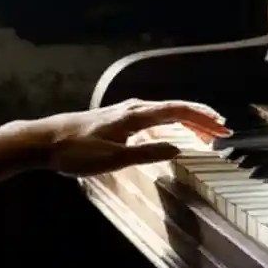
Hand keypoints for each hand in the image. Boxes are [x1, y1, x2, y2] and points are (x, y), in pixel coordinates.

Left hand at [32, 99, 230, 175]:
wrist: (44, 141)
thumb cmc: (76, 152)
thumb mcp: (113, 158)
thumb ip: (147, 153)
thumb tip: (177, 150)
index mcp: (136, 116)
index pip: (179, 111)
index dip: (203, 120)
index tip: (222, 130)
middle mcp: (134, 108)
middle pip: (177, 108)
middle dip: (202, 119)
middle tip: (222, 133)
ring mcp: (126, 112)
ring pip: (166, 112)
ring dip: (188, 121)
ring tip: (206, 134)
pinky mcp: (119, 118)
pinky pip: (155, 116)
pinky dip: (172, 123)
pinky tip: (173, 135)